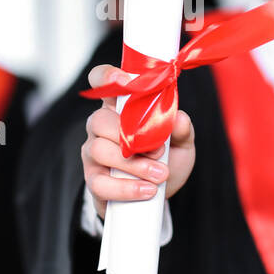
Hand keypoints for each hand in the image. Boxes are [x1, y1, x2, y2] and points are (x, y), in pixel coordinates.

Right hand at [80, 64, 195, 219]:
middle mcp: (100, 126)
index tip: (124, 80)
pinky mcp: (93, 180)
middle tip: (160, 151)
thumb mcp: (181, 144)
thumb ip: (181, 129)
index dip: (107, 76)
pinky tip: (147, 190)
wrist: (157, 197)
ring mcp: (93, 153)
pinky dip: (127, 188)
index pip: (102, 81)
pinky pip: (100, 183)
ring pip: (100, 150)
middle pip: (99, 119)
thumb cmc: (165, 161)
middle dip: (131, 135)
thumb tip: (179, 117)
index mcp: (119, 108)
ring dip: (135, 165)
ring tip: (161, 175)